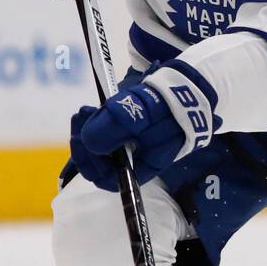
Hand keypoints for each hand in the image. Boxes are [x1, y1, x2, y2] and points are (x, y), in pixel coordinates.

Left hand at [69, 82, 185, 192]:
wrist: (187, 87)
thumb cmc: (166, 105)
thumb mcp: (139, 115)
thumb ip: (112, 130)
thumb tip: (86, 142)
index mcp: (143, 167)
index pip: (108, 179)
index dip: (89, 163)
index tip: (81, 139)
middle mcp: (137, 162)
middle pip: (101, 165)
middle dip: (84, 144)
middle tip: (78, 118)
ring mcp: (134, 148)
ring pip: (101, 150)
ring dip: (86, 132)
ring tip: (83, 112)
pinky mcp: (131, 134)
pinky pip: (107, 137)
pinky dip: (95, 125)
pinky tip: (90, 111)